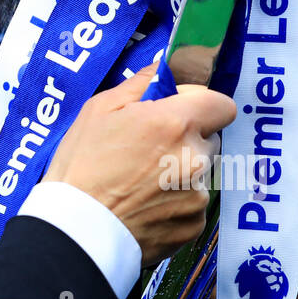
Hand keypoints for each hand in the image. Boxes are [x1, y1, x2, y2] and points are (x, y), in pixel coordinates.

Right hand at [43, 63, 234, 267]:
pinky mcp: (194, 225)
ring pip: (199, 173)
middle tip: (148, 150)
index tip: (179, 113)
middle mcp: (195, 158)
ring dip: (179, 173)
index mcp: (175, 123)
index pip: (221, 105)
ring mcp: (197, 195)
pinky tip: (143, 206)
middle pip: (209, 139)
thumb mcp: (99, 110)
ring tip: (139, 183)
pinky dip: (174, 203)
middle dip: (186, 139)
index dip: (200, 106)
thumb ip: (140, 84)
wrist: (76, 229)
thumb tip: (162, 69)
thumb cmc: (82, 165)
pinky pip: (192, 204)